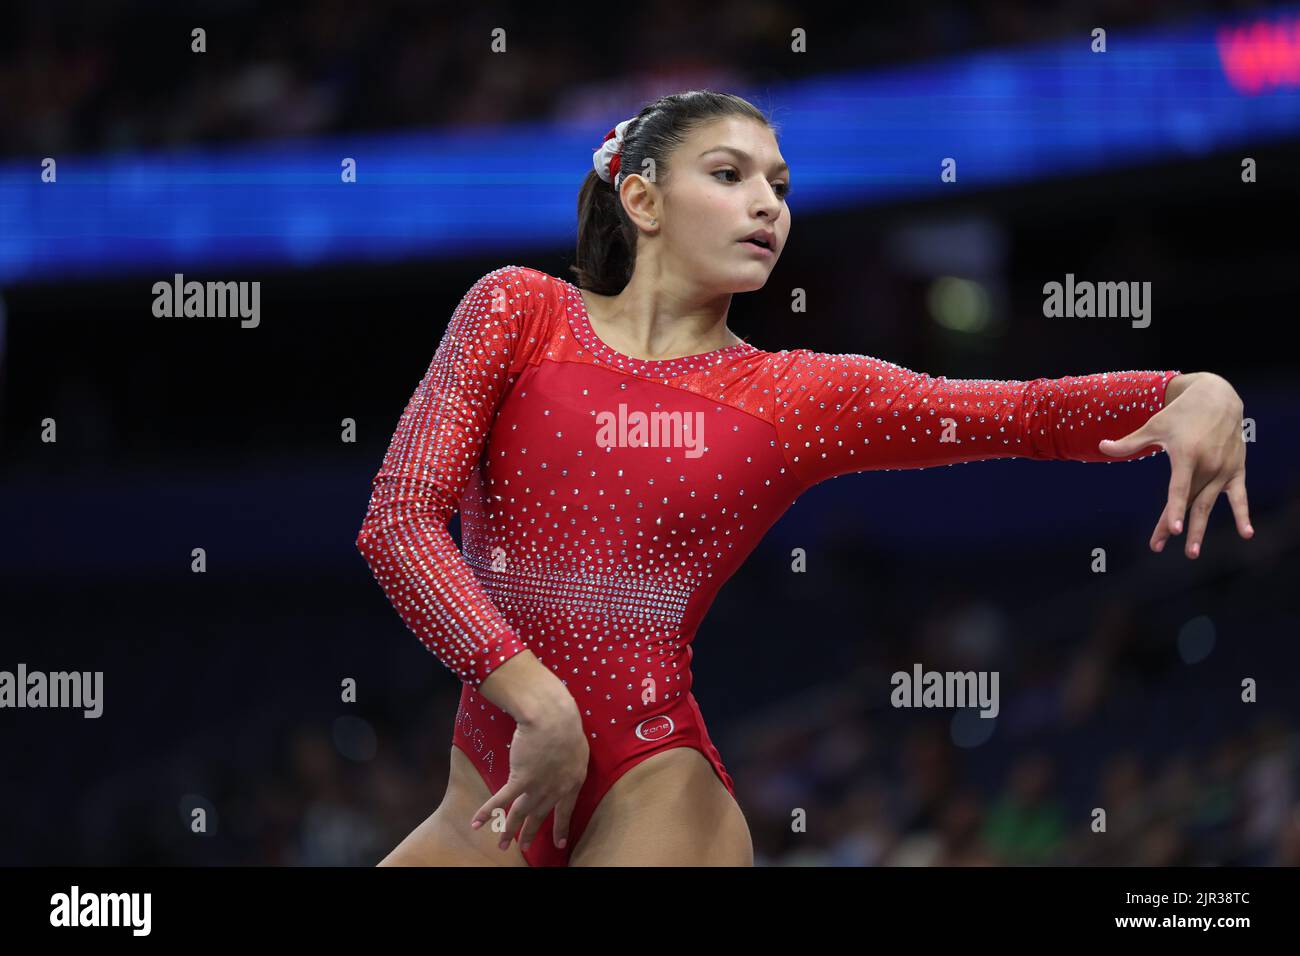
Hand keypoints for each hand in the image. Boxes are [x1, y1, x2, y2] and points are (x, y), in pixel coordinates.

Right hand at [468, 694, 588, 852]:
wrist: (553, 719)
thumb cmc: (566, 724)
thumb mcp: (576, 747)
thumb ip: (568, 762)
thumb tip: (561, 766)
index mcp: (573, 781)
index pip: (566, 811)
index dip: (561, 828)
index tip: (559, 844)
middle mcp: (556, 789)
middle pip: (540, 815)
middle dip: (531, 833)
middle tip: (525, 848)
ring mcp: (537, 787)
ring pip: (521, 813)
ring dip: (510, 830)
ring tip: (502, 845)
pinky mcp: (519, 780)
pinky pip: (501, 800)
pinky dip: (487, 812)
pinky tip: (477, 823)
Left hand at [1099, 372, 1253, 557]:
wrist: (1219, 397)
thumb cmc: (1181, 412)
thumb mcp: (1154, 425)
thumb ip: (1129, 442)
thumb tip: (1101, 447)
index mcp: (1187, 455)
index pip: (1179, 489)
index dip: (1176, 510)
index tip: (1174, 530)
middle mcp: (1208, 465)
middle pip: (1189, 502)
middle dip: (1174, 526)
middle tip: (1158, 547)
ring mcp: (1224, 469)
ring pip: (1208, 504)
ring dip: (1199, 529)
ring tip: (1191, 552)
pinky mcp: (1236, 470)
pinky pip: (1239, 497)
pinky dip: (1243, 515)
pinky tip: (1247, 534)